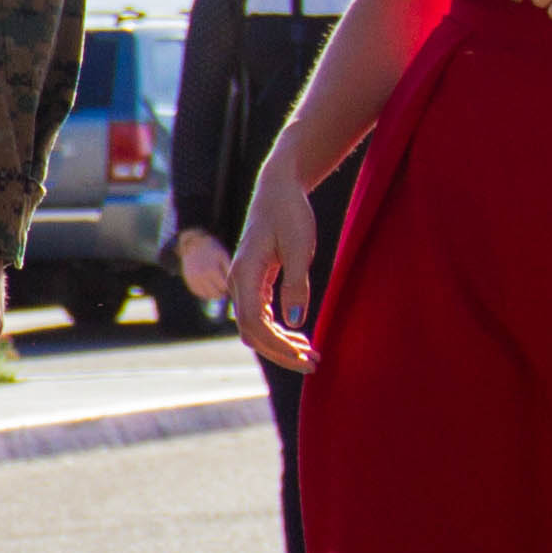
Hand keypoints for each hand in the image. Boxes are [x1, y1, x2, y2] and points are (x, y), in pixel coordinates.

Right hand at [175, 228, 232, 302]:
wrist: (194, 244)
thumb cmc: (213, 250)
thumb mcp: (224, 257)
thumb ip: (229, 271)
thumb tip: (233, 287)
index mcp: (212, 269)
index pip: (223, 287)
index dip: (228, 287)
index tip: (229, 283)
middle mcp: (201, 276)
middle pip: (215, 294)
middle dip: (222, 293)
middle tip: (223, 288)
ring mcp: (193, 279)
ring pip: (206, 295)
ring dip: (213, 294)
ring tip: (217, 287)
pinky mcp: (188, 280)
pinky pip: (198, 292)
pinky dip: (204, 292)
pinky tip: (208, 287)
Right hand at [229, 181, 321, 373]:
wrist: (278, 189)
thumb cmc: (289, 213)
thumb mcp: (300, 247)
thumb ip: (296, 284)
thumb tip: (295, 321)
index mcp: (245, 274)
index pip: (254, 324)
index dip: (278, 346)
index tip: (305, 355)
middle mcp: (238, 282)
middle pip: (252, 333)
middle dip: (280, 353)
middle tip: (313, 363)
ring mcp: (243, 283)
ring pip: (255, 328)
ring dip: (280, 344)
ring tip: (310, 353)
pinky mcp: (253, 282)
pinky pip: (260, 316)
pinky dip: (278, 330)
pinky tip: (299, 335)